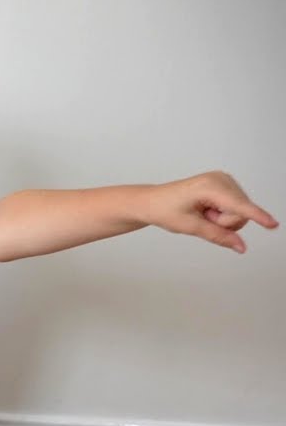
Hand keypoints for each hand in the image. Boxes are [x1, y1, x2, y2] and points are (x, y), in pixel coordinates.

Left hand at [145, 171, 277, 252]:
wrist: (152, 201)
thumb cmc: (165, 210)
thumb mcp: (190, 227)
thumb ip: (218, 236)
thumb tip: (240, 247)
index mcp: (210, 186)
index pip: (239, 206)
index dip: (257, 216)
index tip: (273, 224)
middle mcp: (221, 179)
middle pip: (240, 212)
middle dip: (224, 222)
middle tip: (201, 218)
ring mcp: (224, 180)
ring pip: (240, 211)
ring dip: (222, 219)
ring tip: (202, 213)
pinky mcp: (225, 185)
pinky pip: (235, 207)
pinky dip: (222, 213)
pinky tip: (206, 210)